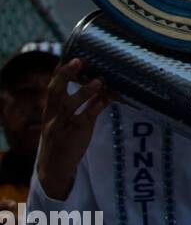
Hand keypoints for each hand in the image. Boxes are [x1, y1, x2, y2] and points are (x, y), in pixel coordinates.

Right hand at [35, 59, 111, 200]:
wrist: (54, 167)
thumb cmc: (63, 139)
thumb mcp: (66, 121)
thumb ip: (80, 105)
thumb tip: (102, 89)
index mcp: (49, 109)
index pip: (52, 86)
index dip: (60, 71)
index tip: (71, 56)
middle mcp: (52, 115)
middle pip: (55, 91)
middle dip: (65, 74)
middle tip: (79, 61)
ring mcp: (61, 124)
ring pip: (70, 104)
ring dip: (84, 91)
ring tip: (99, 81)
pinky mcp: (73, 134)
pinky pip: (85, 118)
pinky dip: (95, 107)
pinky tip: (106, 99)